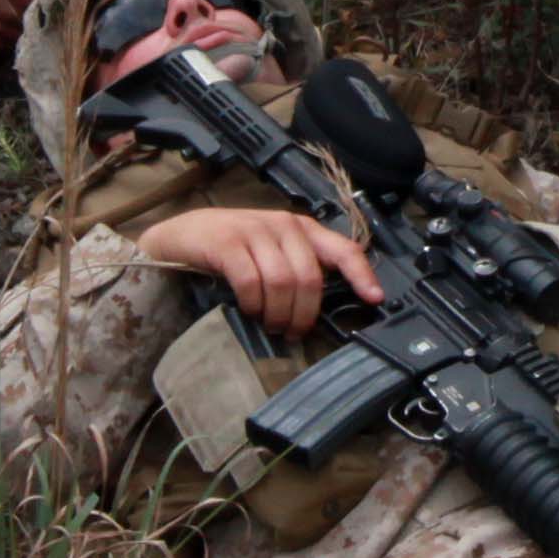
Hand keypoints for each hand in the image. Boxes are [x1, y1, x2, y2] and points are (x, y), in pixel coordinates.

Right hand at [142, 201, 379, 338]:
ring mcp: (255, 231)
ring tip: (270, 324)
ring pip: (283, 282)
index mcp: (302, 229)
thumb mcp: (273, 252)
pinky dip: (254, 302)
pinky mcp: (228, 243)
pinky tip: (250, 309)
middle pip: (310, 278)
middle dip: (304, 313)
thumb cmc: (234, 248)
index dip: (362, 275)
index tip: (375, 299)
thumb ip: (299, 269)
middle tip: (293, 332)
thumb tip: (320, 308)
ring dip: (278, 313)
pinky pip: (252, 281)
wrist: (183, 235)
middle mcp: (283, 225)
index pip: (343, 249)